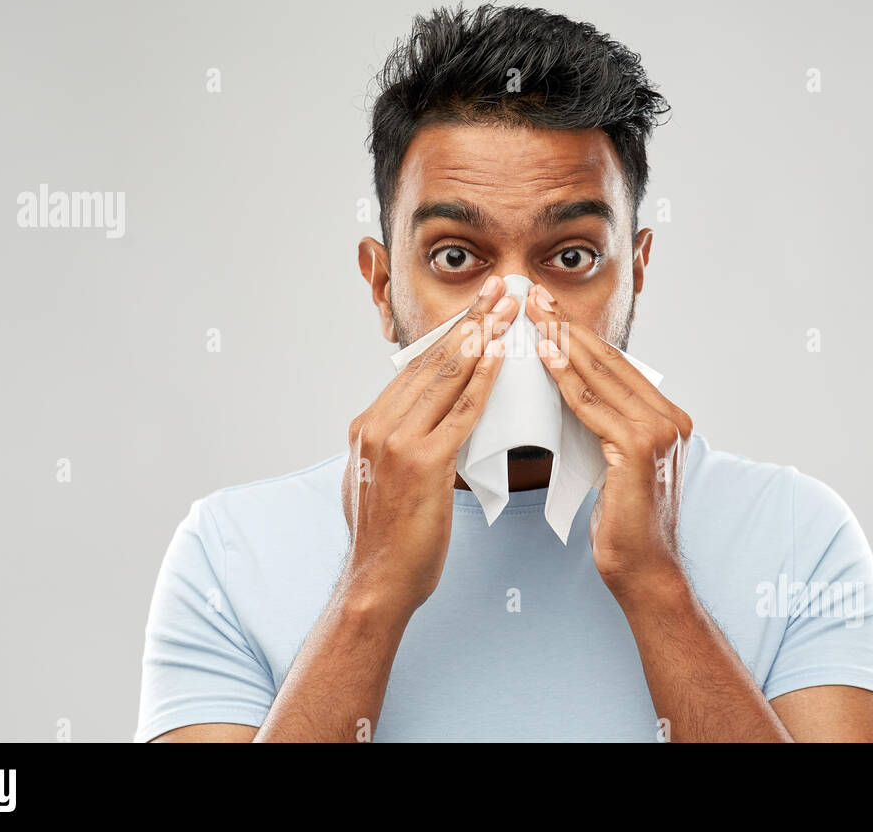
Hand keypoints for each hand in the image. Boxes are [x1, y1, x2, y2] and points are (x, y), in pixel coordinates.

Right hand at [341, 276, 517, 615]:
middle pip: (432, 362)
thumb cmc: (390, 539)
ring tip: (505, 308)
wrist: (378, 582)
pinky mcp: (423, 462)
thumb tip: (415, 424)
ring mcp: (397, 441)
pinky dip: (482, 378)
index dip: (449, 334)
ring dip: (480, 336)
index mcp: (367, 425)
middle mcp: (377, 424)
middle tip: (495, 289)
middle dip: (468, 320)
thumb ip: (396, 445)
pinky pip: (461, 411)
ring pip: (446, 377)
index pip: (416, 370)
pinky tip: (501, 354)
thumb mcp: (379, 479)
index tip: (474, 307)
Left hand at [523, 283, 693, 600]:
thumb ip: (605, 425)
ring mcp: (660, 431)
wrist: (641, 568)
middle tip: (536, 296)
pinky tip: (545, 356)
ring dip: (564, 342)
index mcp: (669, 418)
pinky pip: (593, 405)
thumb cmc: (622, 522)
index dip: (581, 336)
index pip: (617, 367)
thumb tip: (571, 390)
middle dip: (569, 326)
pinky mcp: (640, 447)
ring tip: (534, 315)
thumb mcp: (613, 461)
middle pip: (611, 362)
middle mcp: (671, 418)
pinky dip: (567, 379)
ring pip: (601, 377)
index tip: (550, 309)